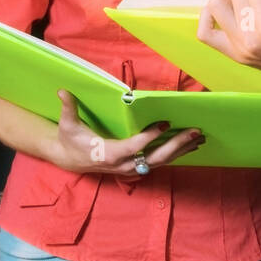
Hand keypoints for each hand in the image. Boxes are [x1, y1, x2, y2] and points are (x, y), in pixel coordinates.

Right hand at [51, 89, 203, 174]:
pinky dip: (176, 154)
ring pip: (161, 161)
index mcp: (109, 154)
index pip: (133, 146)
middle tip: (193, 131)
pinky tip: (190, 146)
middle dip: (176, 145)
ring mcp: (131, 168)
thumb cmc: (71, 140)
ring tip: (198, 137)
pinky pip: (159, 162)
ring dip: (181, 150)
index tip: (164, 123)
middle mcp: (124, 165)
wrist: (70, 160)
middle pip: (154, 157)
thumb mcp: (67, 125)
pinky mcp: (136, 167)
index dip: (149, 136)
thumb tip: (62, 92)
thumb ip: (68, 108)